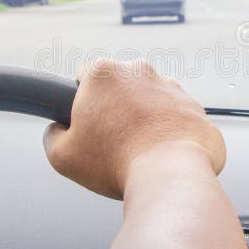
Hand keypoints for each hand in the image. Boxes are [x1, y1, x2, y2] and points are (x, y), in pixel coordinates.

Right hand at [43, 59, 225, 198]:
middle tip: (112, 141)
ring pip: (152, 101)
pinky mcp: (195, 109)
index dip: (81, 98)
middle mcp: (141, 72)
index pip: (85, 74)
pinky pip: (177, 120)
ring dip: (145, 120)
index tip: (86, 121)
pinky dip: (171, 135)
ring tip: (140, 152)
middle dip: (116, 108)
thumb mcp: (62, 156)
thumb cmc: (115, 163)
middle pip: (121, 86)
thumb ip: (53, 135)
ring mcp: (173, 88)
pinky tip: (164, 156)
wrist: (170, 176)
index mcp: (105, 74)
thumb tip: (57, 130)